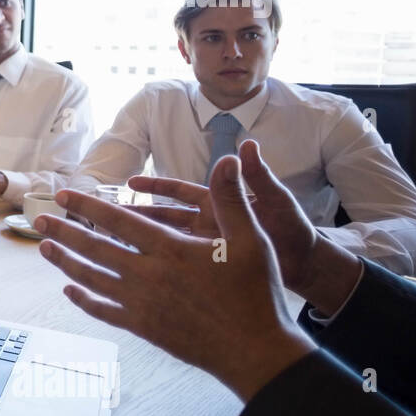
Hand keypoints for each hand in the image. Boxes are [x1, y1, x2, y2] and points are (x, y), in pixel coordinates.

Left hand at [33, 156, 315, 402]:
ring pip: (93, 278)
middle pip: (95, 248)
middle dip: (65, 232)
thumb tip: (227, 159)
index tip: (64, 196)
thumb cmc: (256, 294)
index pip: (118, 221)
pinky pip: (104, 310)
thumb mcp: (251, 240)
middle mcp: (148, 275)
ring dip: (66, 262)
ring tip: (44, 249)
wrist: (255, 351)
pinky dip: (84, 299)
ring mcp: (142, 304)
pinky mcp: (143, 327)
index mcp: (170, 250)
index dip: (88, 206)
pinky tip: (70, 290)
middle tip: (40, 220)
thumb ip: (231, 199)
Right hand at [127, 139, 322, 298]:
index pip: (179, 191)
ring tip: (113, 243)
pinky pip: (178, 264)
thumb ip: (257, 176)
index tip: (130, 183)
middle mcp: (207, 223)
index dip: (155, 186)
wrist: (307, 267)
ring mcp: (207, 247)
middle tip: (108, 214)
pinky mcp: (210, 269)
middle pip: (164, 217)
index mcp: (218, 203)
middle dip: (137, 214)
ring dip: (141, 240)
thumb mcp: (276, 201)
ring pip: (165, 242)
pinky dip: (158, 264)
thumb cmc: (293, 230)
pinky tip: (137, 270)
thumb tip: (246, 145)